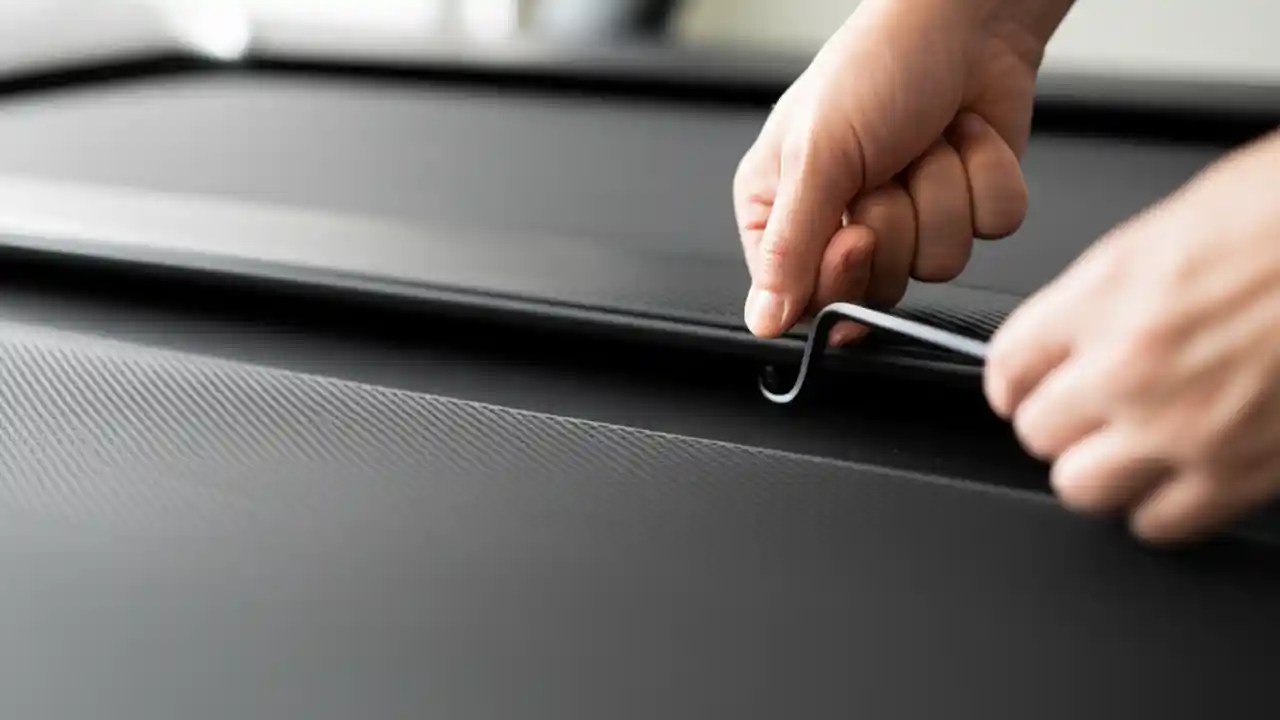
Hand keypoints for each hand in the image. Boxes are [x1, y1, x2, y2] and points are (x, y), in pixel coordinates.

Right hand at [734, 0, 1071, 344]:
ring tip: (926, 142)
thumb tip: (763, 322)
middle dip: (895, 223)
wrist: (964, 19)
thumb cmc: (877, 65)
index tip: (854, 233)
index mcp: (782, 210)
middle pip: (874, 288)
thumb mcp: (818, 155)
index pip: (802, 298)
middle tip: (888, 170)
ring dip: (943, 193)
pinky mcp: (965, 207)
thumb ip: (788, 249)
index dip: (838, 278)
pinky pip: (989, 231)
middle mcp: (840, 221)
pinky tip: (964, 138)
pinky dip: (986, 179)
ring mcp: (907, 219)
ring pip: (937, 265)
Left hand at [986, 132, 1279, 544]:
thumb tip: (1082, 325)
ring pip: (1081, 487)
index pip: (1007, 363)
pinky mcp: (1240, 473)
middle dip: (1056, 421)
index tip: (1024, 384)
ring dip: (1096, 470)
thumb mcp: (1179, 226)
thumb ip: (1114, 289)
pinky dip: (1159, 509)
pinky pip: (1160, 524)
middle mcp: (1130, 365)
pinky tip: (1176, 480)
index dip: (1015, 378)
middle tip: (1082, 411)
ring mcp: (1183, 427)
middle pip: (1035, 431)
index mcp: (1107, 293)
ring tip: (1123, 450)